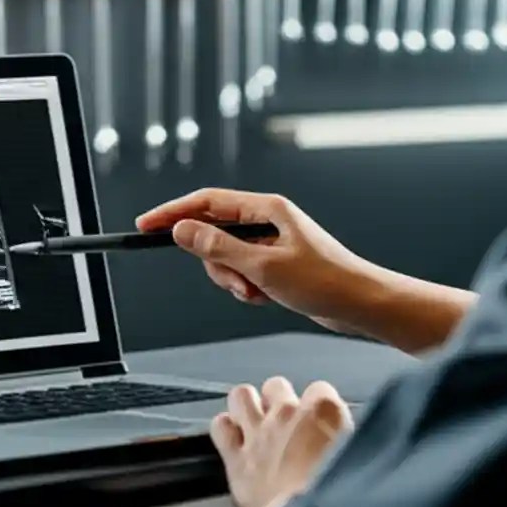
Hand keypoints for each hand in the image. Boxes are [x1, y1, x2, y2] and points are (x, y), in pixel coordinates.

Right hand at [136, 188, 377, 333]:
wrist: (360, 304)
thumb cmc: (324, 281)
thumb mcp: (262, 267)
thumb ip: (218, 248)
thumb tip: (182, 230)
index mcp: (266, 209)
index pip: (206, 203)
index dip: (173, 213)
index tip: (146, 226)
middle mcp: (267, 221)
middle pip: (213, 234)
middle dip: (217, 263)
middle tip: (236, 282)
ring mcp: (271, 242)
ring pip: (226, 258)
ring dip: (233, 280)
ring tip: (257, 292)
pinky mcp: (275, 263)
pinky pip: (243, 272)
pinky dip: (248, 288)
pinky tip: (268, 297)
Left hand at [212, 377, 352, 506]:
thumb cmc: (337, 493)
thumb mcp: (355, 455)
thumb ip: (342, 438)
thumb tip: (340, 439)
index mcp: (322, 412)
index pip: (320, 389)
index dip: (318, 404)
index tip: (319, 418)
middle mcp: (287, 415)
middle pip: (276, 385)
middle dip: (278, 398)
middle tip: (284, 419)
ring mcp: (258, 433)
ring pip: (241, 396)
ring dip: (246, 406)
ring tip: (253, 420)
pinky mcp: (236, 458)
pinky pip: (220, 427)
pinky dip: (225, 430)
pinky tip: (233, 438)